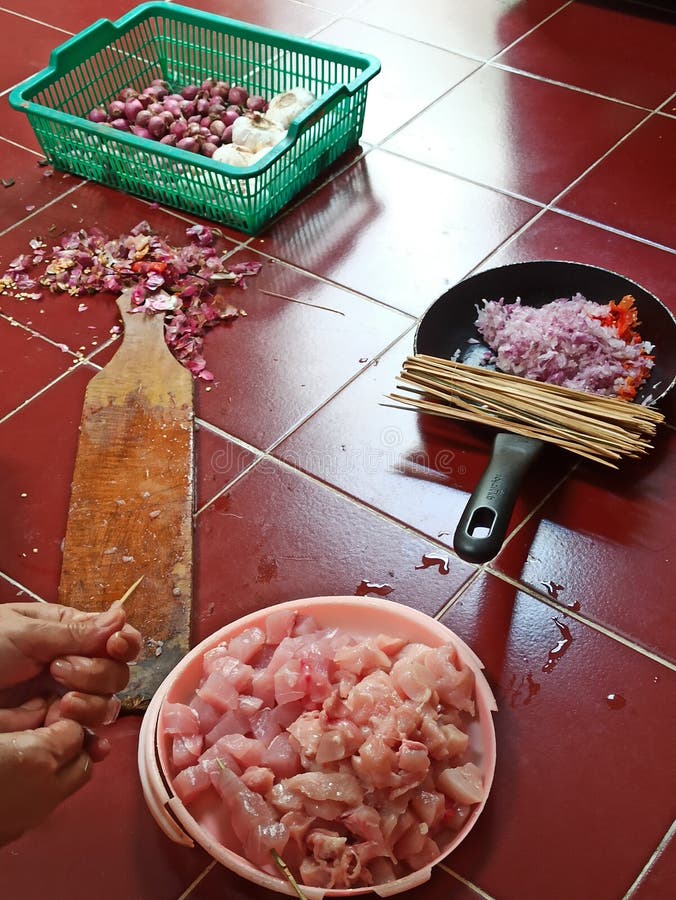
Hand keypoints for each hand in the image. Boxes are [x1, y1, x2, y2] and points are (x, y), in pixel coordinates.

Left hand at [0, 603, 141, 730]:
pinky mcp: (50, 731)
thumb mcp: (24, 633)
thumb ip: (74, 631)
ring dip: (89, 706)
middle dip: (94, 674)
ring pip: (105, 706)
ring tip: (57, 706)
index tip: (115, 646)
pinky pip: (85, 739)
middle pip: (116, 674)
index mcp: (67, 633)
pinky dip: (94, 743)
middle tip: (57, 672)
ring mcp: (62, 699)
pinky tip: (94, 746)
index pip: (114, 637)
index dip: (124, 643)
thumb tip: (121, 616)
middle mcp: (72, 665)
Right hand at [0, 719, 91, 845]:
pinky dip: (36, 792)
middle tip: (46, 737)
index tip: (48, 715)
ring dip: (56, 773)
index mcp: (39, 758)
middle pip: (82, 765)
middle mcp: (45, 793)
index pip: (77, 733)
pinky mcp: (14, 836)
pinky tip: (11, 782)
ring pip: (64, 790)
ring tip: (27, 759)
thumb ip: (17, 717)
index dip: (64, 721)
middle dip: (71, 749)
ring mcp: (30, 819)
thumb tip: (40, 706)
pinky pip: (40, 808)